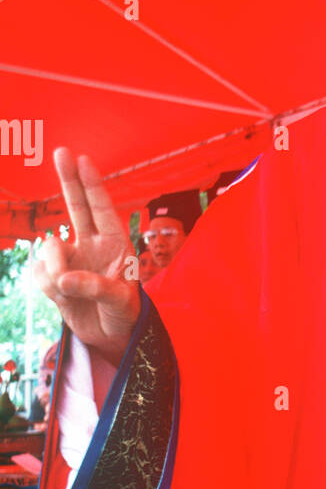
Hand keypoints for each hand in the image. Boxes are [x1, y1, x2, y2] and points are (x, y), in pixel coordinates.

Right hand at [34, 149, 140, 362]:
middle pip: (76, 206)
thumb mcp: (120, 302)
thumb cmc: (124, 314)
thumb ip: (97, 287)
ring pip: (50, 247)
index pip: (103, 209)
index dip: (92, 185)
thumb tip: (64, 277)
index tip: (84, 160)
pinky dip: (47, 286)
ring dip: (56, 270)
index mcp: (116, 243)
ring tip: (69, 291)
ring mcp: (70, 257)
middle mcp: (92, 244)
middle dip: (68, 179)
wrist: (108, 336)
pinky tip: (61, 297)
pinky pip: (39, 271)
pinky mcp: (52, 274)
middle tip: (61, 151)